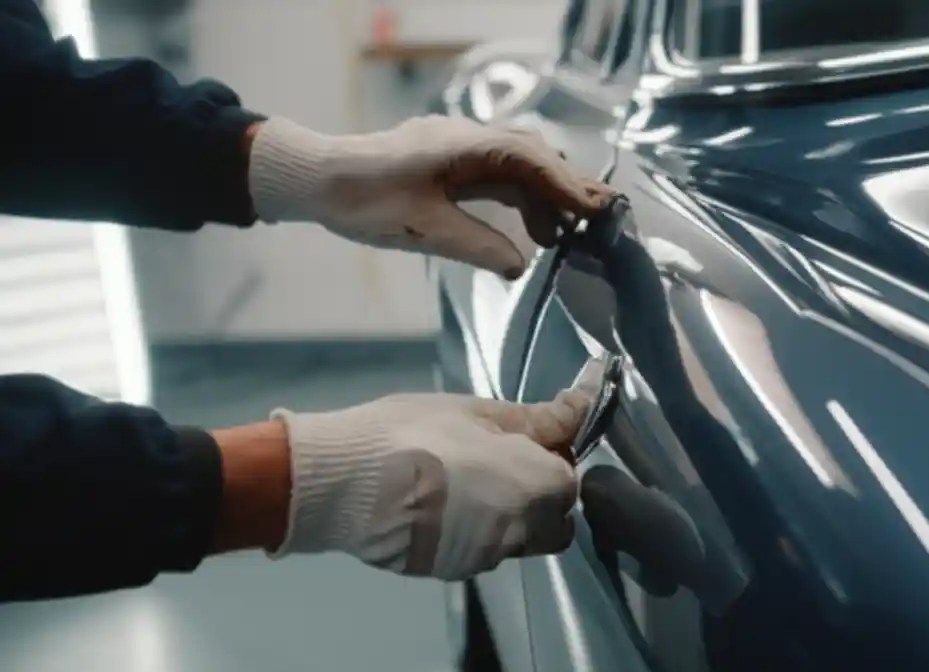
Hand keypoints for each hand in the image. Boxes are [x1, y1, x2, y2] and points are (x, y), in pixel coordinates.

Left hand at [247, 116, 613, 277]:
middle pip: (531, 157)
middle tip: (601, 218)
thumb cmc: (363, 201)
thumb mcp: (424, 230)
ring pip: (517, 167)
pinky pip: (498, 176)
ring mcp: (459, 150)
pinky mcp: (449, 164)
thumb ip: (477, 246)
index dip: (566, 185)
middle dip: (566, 187)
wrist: (317, 181)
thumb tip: (519, 264)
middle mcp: (467, 140)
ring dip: (544, 197)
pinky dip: (520, 199)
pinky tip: (531, 229)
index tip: (596, 209)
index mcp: (464, 147)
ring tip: (565, 236)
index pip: (530, 161)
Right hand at [269, 390, 589, 579]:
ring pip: (517, 540)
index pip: (570, 481)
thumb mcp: (477, 412)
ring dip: (506, 515)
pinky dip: (472, 530)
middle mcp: (523, 532)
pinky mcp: (450, 572)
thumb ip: (537, 419)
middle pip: (553, 522)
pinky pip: (480, 550)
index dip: (551, 459)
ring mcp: (486, 558)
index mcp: (538, 488)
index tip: (522, 441)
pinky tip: (437, 505)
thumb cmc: (414, 433)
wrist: (342, 482)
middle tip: (499, 464)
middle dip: (538, 498)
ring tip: (461, 481)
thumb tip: (581, 405)